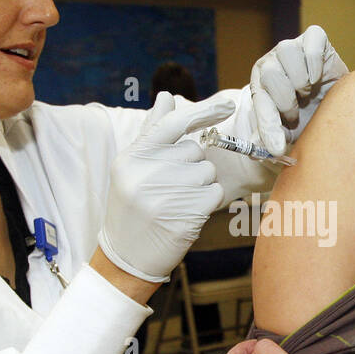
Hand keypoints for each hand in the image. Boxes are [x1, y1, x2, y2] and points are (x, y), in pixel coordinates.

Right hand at [98, 91, 233, 282]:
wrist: (126, 257)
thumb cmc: (133, 208)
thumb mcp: (132, 168)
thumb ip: (152, 132)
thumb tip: (166, 96)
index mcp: (131, 157)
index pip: (172, 124)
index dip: (203, 112)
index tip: (228, 105)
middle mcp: (146, 173)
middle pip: (195, 150)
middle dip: (192, 165)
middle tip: (171, 187)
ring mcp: (166, 195)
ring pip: (208, 171)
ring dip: (200, 185)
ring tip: (177, 202)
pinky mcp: (186, 215)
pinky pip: (215, 193)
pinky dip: (208, 201)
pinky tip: (187, 213)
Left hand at [249, 25, 347, 155]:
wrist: (333, 99)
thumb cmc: (306, 114)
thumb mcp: (287, 131)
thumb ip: (271, 139)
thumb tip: (258, 152)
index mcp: (259, 85)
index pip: (259, 104)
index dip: (269, 127)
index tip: (278, 148)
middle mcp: (271, 62)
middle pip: (270, 74)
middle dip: (287, 101)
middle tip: (297, 112)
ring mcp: (291, 47)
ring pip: (287, 53)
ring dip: (301, 80)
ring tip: (307, 92)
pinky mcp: (313, 37)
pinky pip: (312, 45)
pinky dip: (316, 64)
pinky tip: (318, 77)